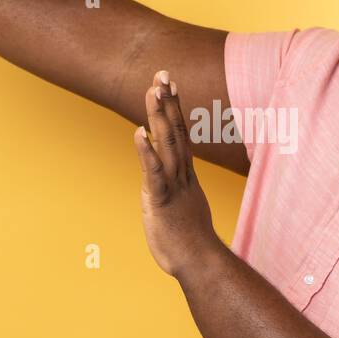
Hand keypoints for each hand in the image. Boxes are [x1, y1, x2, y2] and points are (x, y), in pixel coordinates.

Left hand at [133, 70, 222, 277]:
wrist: (200, 264)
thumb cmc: (191, 244)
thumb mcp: (183, 209)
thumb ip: (177, 193)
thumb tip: (172, 187)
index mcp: (185, 175)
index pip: (180, 135)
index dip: (175, 109)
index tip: (170, 85)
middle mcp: (181, 175)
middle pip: (175, 131)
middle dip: (168, 102)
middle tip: (162, 73)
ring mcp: (172, 186)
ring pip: (166, 145)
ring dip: (159, 116)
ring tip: (153, 90)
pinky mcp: (161, 200)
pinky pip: (154, 173)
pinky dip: (146, 152)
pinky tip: (138, 132)